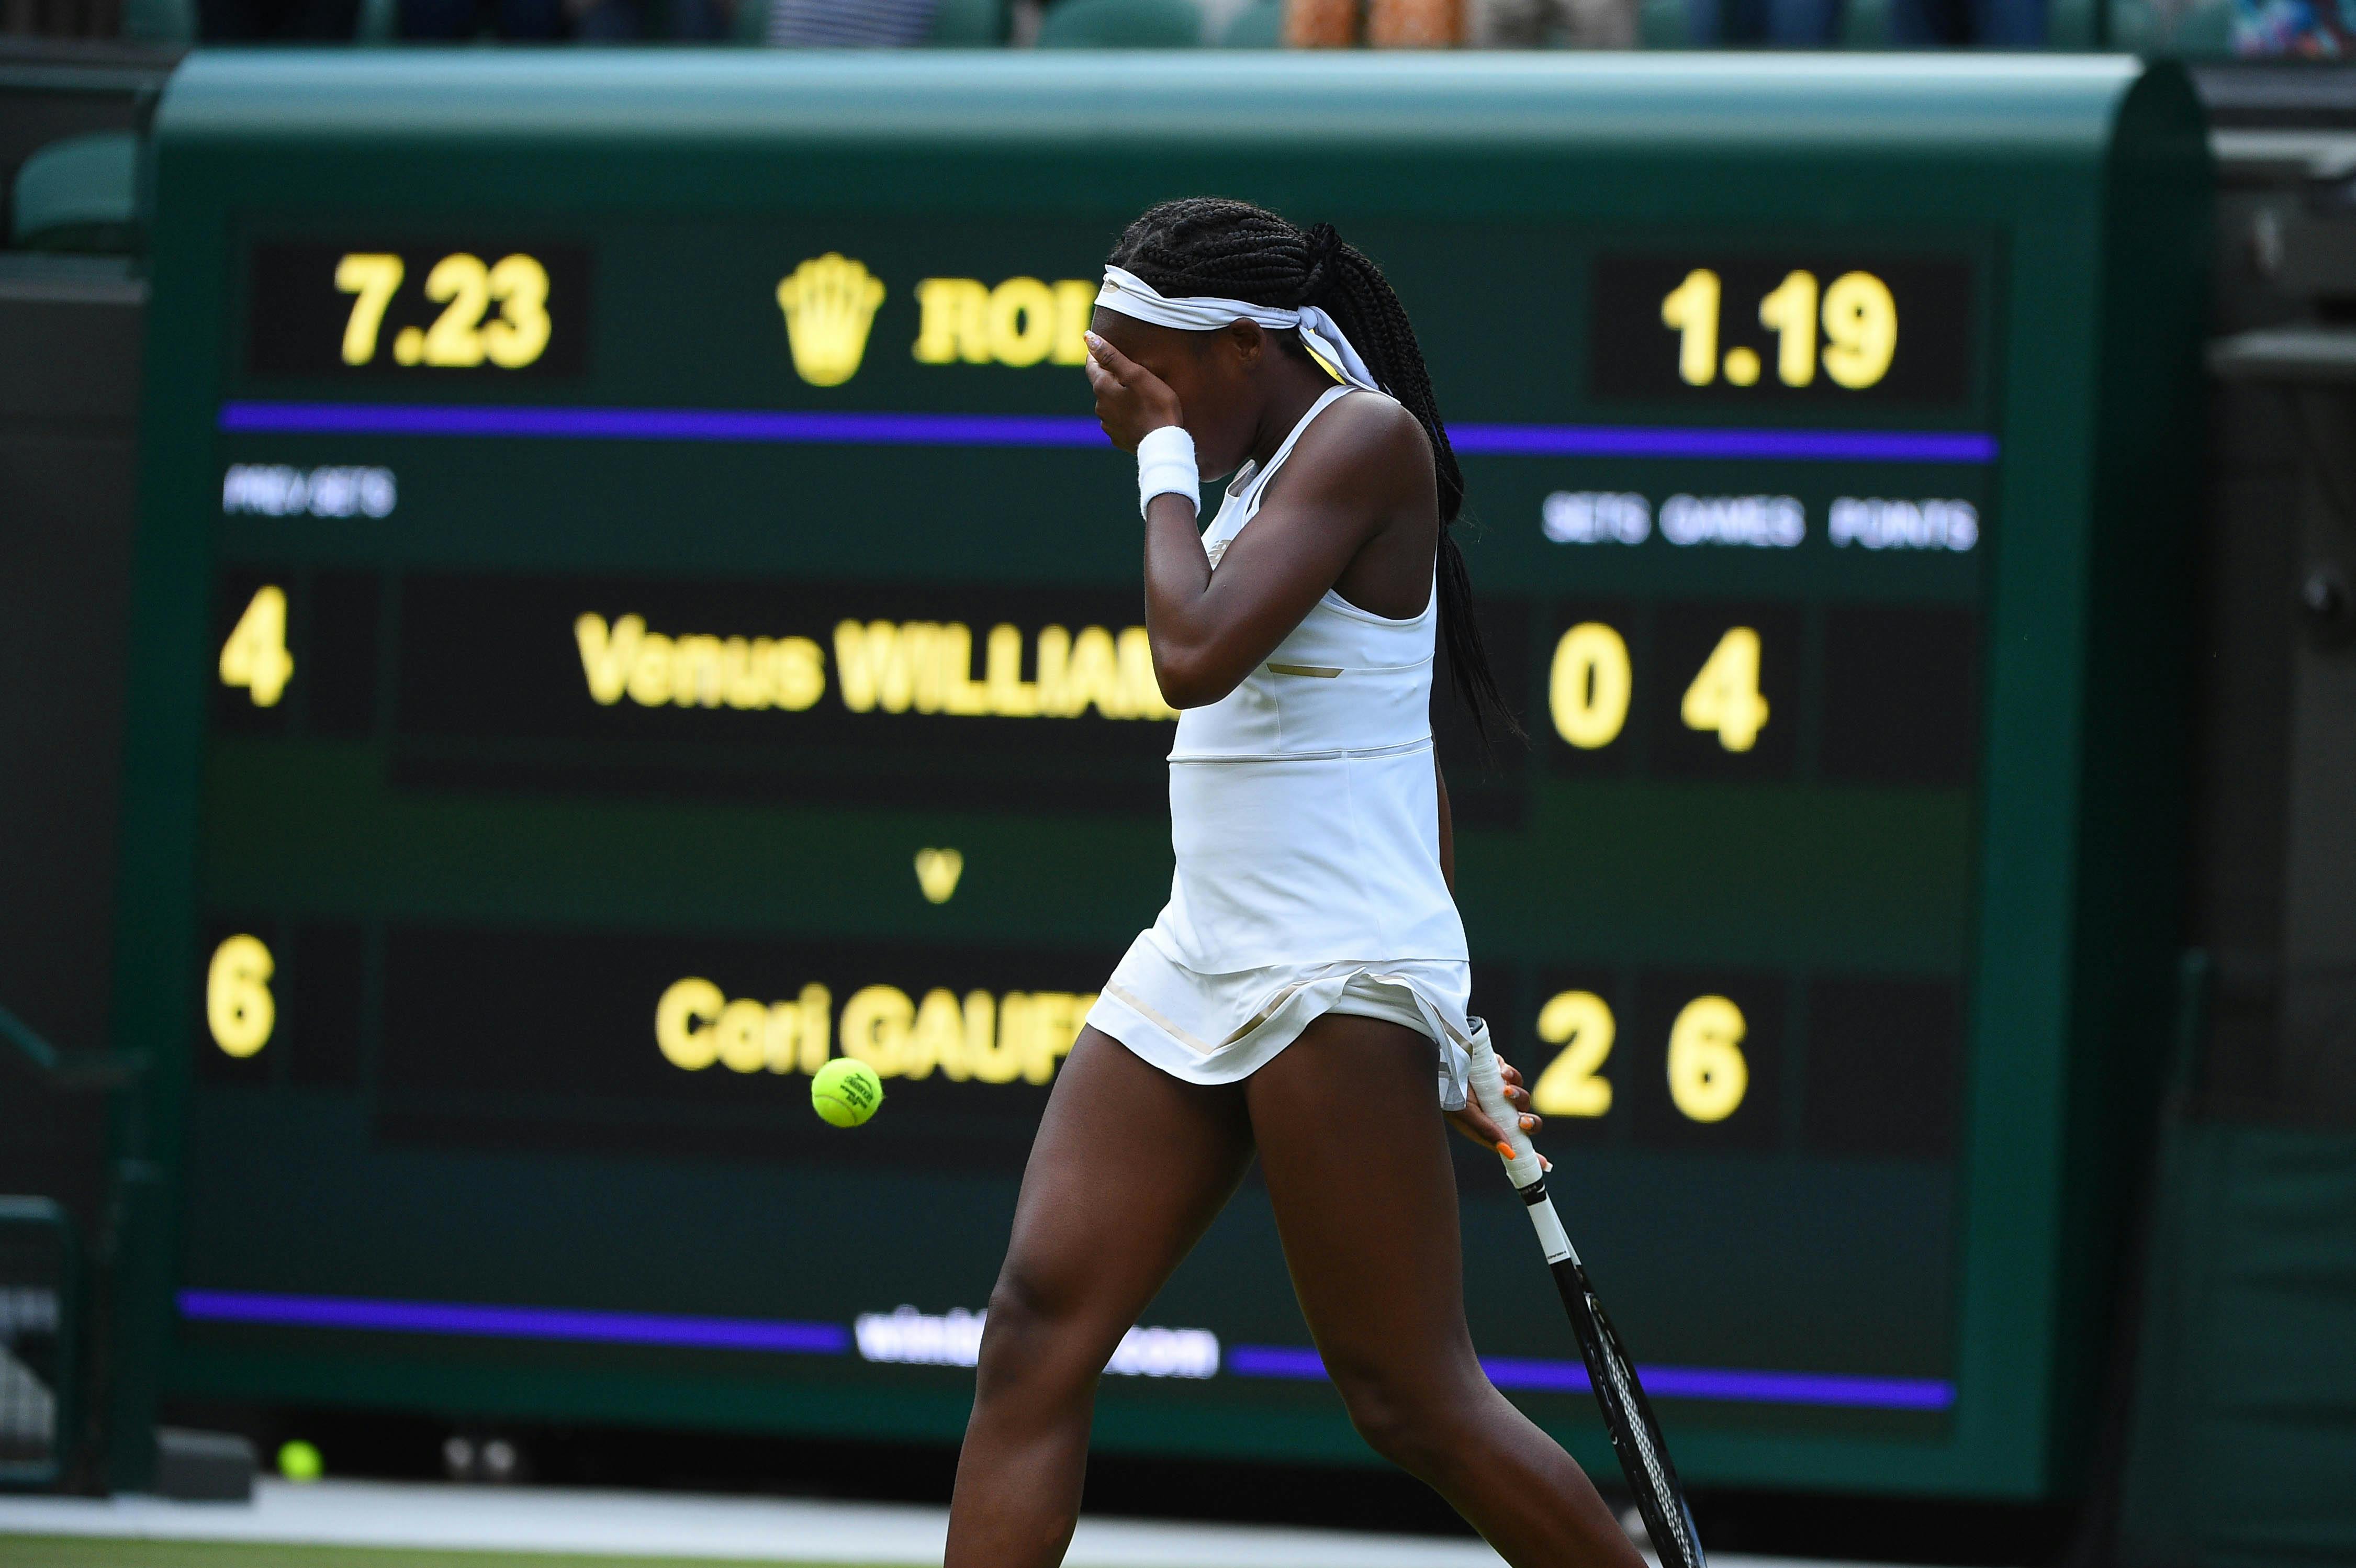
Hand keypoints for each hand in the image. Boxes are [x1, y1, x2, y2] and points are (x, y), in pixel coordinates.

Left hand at [1083, 331, 1182, 453]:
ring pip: (1110, 403)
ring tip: (1137, 393)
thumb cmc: (1156, 405)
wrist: (1164, 443)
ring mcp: (1108, 425)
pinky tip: (1138, 413)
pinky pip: (1118, 420)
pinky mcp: (1118, 437)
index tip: (1106, 348)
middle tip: (1129, 370)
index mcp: (1102, 388)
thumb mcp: (1136, 374)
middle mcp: (1100, 407)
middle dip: (1112, 376)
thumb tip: (1088, 337)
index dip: (1098, 355)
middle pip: (1102, 384)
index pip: (1092, 365)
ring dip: (1118, 396)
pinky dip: (1125, 414)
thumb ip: (1111, 356)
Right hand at [1446, 1054, 1548, 1167]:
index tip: (1544, 1164)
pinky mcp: (1499, 1072)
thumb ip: (1487, 1132)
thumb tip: (1510, 1153)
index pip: (1514, 1144)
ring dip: (1518, 1096)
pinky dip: (1511, 1075)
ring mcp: (1499, 1092)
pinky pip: (1515, 1076)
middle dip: (1529, 1123)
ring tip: (1504, 1090)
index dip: (1530, 1154)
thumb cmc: (1446, 1091)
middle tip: (1522, 1122)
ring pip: (1524, 1098)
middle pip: (1526, 1122)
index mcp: (1488, 1127)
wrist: (1440, 1060)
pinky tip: (1501, 1072)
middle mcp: (1496, 1111)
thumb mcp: (1466, 1115)